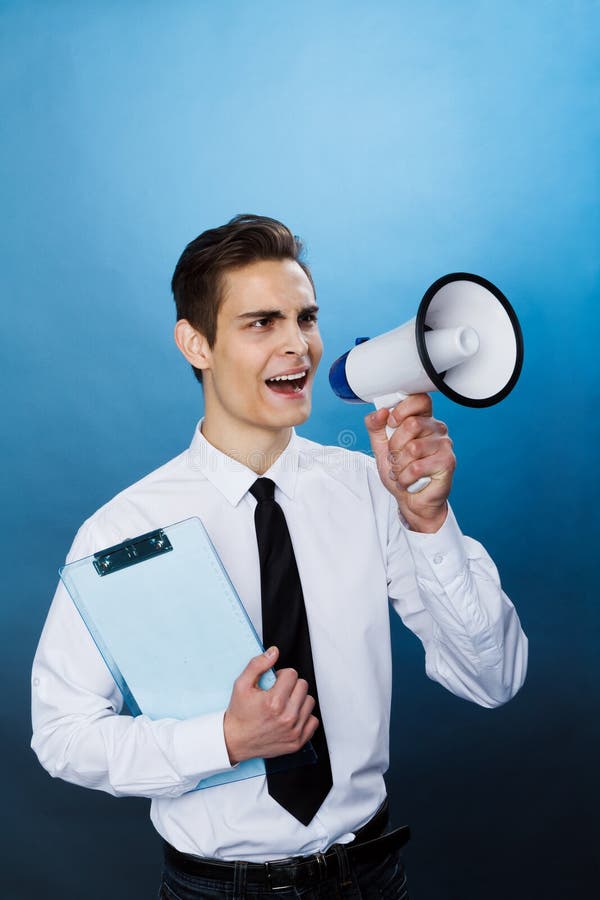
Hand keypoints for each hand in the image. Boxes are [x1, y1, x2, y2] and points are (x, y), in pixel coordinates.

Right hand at [223, 647, 318, 764]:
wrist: (235, 741)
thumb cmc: (239, 713)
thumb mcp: (241, 685)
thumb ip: (257, 665)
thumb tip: (274, 652)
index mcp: (274, 702)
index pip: (292, 674)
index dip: (281, 675)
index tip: (274, 683)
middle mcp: (286, 717)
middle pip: (303, 686)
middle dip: (291, 686)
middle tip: (279, 693)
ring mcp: (294, 730)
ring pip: (309, 702)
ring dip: (298, 700)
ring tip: (285, 704)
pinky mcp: (298, 741)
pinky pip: (313, 721)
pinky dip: (304, 717)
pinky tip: (291, 716)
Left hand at [364, 393, 454, 532]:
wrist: (412, 501)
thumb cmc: (401, 472)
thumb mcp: (380, 447)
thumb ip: (376, 427)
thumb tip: (379, 412)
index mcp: (423, 419)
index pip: (419, 399)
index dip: (402, 410)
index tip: (392, 423)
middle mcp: (437, 429)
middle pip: (411, 424)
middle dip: (395, 446)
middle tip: (396, 458)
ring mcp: (444, 445)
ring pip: (412, 448)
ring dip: (399, 465)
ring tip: (402, 472)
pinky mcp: (447, 463)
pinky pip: (417, 467)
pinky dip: (406, 478)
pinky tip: (409, 481)